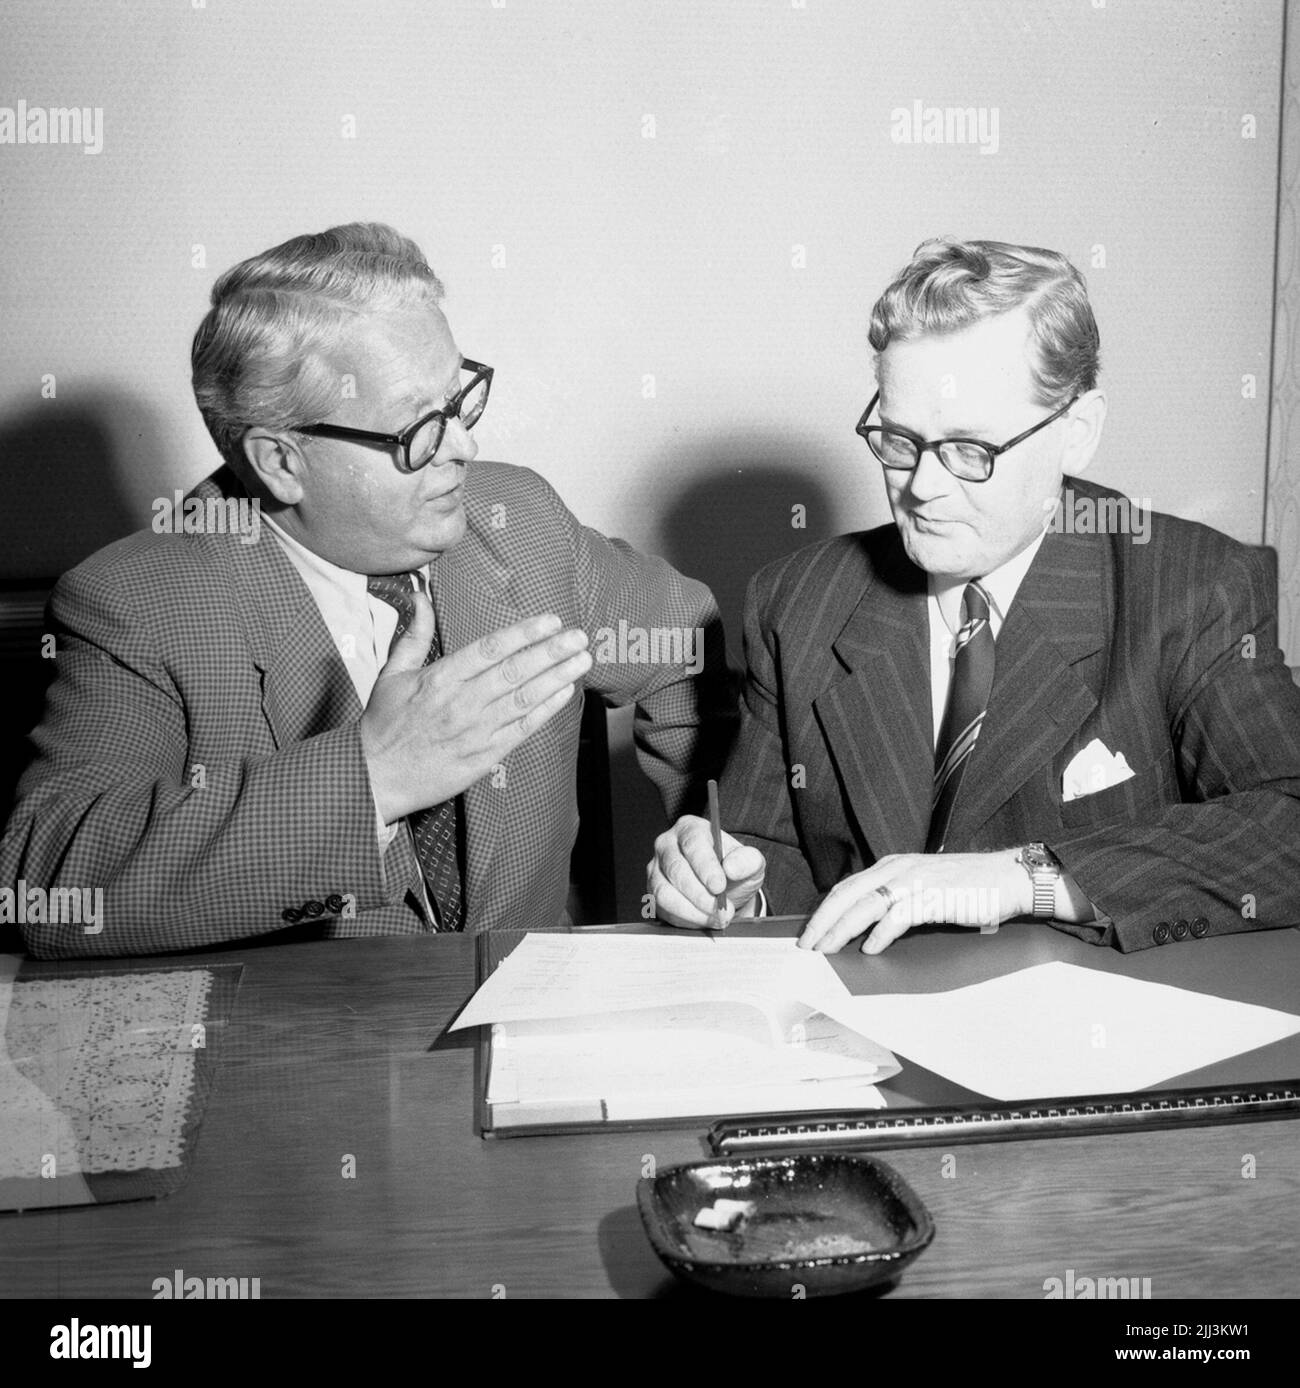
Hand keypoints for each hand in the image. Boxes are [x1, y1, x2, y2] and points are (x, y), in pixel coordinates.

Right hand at [361, 597, 591, 821]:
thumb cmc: (384, 724)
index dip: (524, 633)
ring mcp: (476, 730)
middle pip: (515, 671)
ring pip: (524, 698)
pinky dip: (545, 710)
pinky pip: (522, 729)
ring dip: (557, 677)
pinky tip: (564, 693)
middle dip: (551, 651)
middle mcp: (462, 702)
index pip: (490, 649)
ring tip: (581, 660)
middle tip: (579, 636)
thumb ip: (414, 635)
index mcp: (440, 678)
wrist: (377, 777)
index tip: (550, 620)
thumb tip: (420, 597)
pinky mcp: (485, 756)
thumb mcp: (392, 673)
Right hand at [647, 814, 766, 929]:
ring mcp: (656, 869)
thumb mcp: (751, 863)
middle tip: (722, 911)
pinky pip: (661, 908)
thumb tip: (731, 868)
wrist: (724, 892)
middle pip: (676, 868)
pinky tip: (703, 921)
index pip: (693, 843)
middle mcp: (667, 845)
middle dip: (700, 895)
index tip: (719, 886)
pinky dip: (684, 919)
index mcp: (690, 828)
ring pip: (664, 891)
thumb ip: (748, 861)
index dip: (705, 866)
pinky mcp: (652, 893)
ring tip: (716, 919)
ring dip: (691, 911)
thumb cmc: (734, 871)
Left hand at [798, 850, 1028, 954]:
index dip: (824, 911)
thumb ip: (895, 895)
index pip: (846, 887)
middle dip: (823, 922)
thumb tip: (865, 923)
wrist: (1006, 878)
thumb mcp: (922, 883)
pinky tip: (871, 949)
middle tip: (807, 945)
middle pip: (847, 895)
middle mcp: (898, 869)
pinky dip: (880, 934)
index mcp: (892, 865)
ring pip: (866, 905)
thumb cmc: (967, 885)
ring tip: (828, 950)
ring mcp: (915, 882)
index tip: (810, 932)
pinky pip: (898, 917)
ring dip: (842, 930)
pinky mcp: (933, 898)